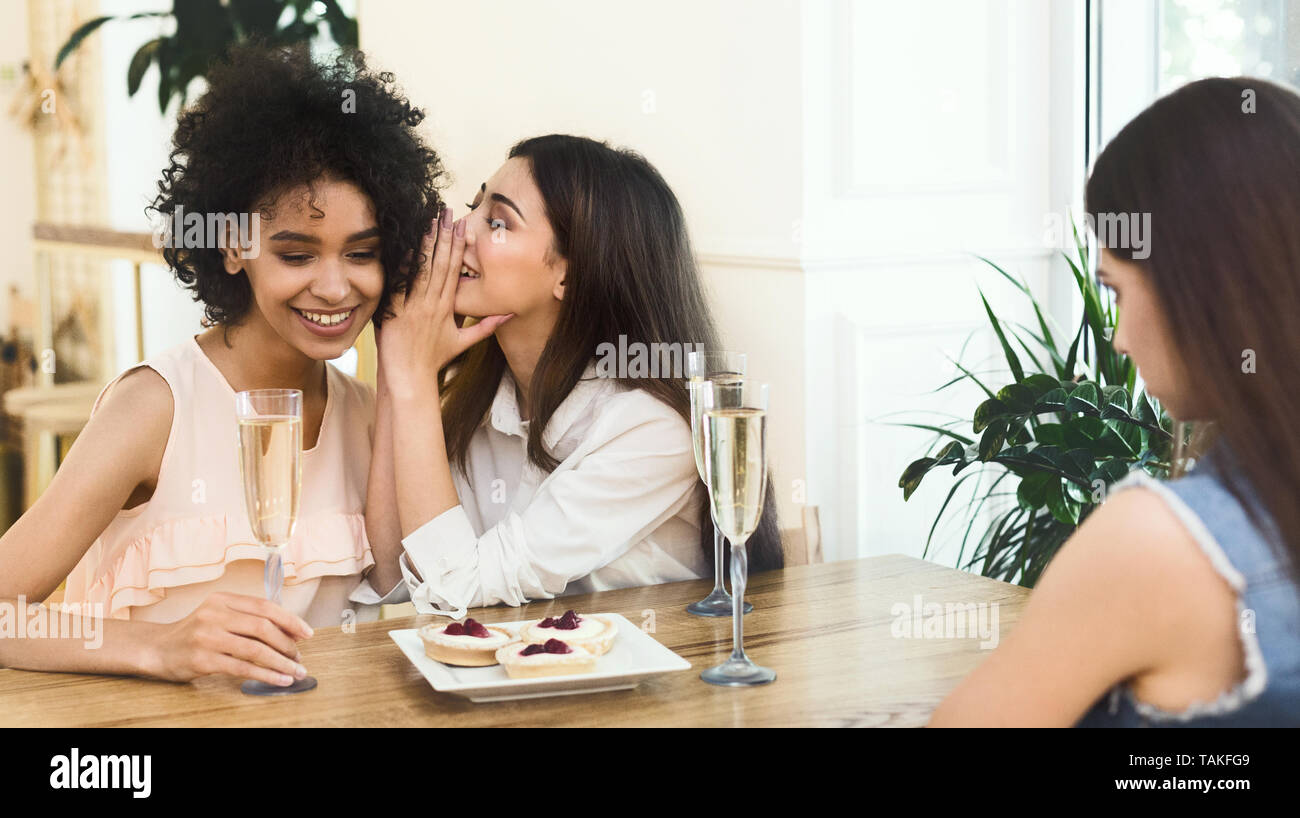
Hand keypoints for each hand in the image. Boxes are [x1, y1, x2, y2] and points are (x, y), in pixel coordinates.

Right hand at [140, 592, 311, 685]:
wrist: (156, 649)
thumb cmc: (194, 633)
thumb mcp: (218, 615)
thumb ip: (247, 618)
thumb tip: (290, 631)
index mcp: (222, 599)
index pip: (264, 606)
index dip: (290, 620)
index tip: (307, 633)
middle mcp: (215, 614)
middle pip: (263, 627)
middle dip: (287, 644)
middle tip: (300, 657)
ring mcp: (207, 637)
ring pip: (255, 649)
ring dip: (281, 662)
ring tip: (295, 671)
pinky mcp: (202, 659)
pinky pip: (242, 668)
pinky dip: (266, 674)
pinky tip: (279, 680)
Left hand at [377, 207, 514, 395]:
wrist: (411, 377)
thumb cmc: (433, 360)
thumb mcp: (463, 343)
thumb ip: (487, 327)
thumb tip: (509, 315)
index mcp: (448, 307)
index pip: (454, 270)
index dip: (457, 246)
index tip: (460, 225)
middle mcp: (434, 303)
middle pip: (441, 264)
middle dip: (444, 236)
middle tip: (447, 212)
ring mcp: (415, 307)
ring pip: (423, 270)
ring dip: (427, 244)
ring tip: (429, 221)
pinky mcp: (397, 312)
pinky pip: (401, 284)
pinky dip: (404, 265)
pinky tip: (407, 247)